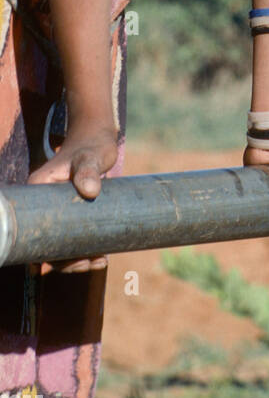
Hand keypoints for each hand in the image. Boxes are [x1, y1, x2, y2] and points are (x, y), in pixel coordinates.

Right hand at [27, 118, 117, 272]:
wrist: (97, 134)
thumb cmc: (92, 144)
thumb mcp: (90, 156)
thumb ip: (89, 170)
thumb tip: (89, 191)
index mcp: (38, 191)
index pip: (38, 232)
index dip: (54, 254)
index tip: (77, 260)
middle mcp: (42, 203)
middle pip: (49, 242)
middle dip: (69, 260)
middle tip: (94, 262)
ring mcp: (56, 207)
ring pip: (62, 241)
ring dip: (78, 257)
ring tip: (101, 260)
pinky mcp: (70, 208)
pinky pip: (73, 233)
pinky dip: (85, 246)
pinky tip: (101, 254)